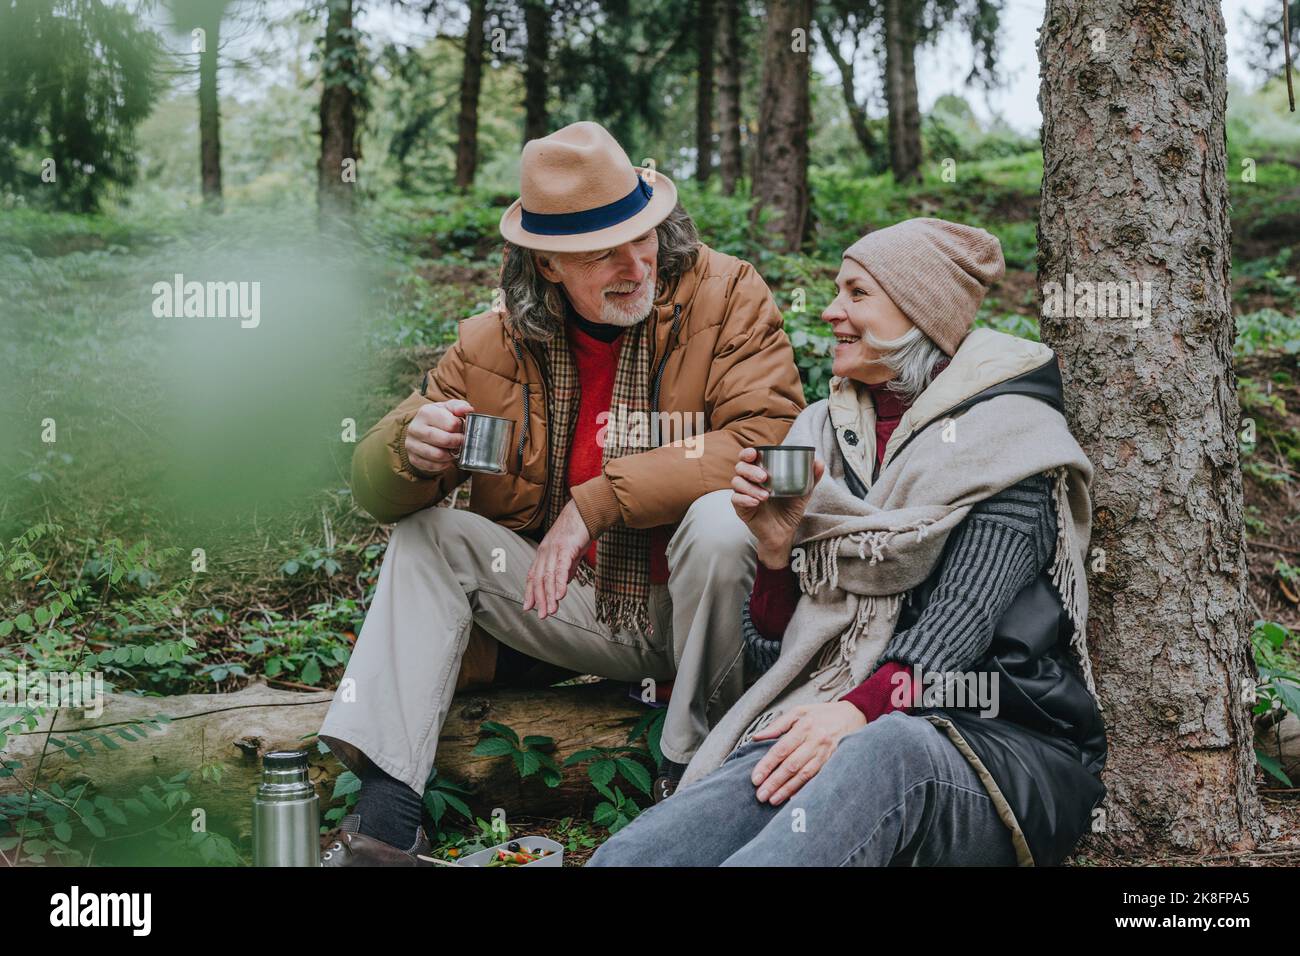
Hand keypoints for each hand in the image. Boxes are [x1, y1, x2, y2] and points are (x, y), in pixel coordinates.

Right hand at [403, 399, 474, 476]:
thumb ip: (460, 406)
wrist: (423, 428)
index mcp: (426, 412)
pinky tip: (446, 458)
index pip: (451, 424)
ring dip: (450, 455)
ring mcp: (411, 444)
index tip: (463, 430)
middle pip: (444, 440)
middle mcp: (415, 428)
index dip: (461, 429)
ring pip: (437, 455)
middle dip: (457, 443)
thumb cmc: (440, 417)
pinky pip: (431, 466)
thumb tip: (467, 409)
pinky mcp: (413, 458)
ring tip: (454, 450)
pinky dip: (443, 465)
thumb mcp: (449, 408)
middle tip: (462, 442)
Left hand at [521, 500, 591, 619]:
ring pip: (549, 577)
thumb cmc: (578, 531)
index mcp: (544, 552)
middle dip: (539, 599)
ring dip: (549, 596)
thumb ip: (567, 567)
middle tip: (542, 615)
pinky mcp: (566, 548)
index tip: (528, 607)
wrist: (586, 511)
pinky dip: (560, 583)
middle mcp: (545, 551)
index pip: (534, 575)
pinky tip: (560, 595)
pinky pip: (561, 569)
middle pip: (539, 579)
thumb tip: (564, 582)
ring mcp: (554, 549)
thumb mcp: (570, 552)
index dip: (530, 592)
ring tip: (551, 611)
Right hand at [730, 447, 824, 568]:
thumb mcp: (802, 492)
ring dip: (750, 487)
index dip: (747, 453)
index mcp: (760, 472)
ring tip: (765, 496)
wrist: (784, 533)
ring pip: (736, 483)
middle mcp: (749, 481)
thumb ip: (811, 478)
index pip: (748, 458)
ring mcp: (744, 495)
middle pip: (740, 467)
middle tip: (764, 477)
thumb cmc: (789, 509)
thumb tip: (819, 462)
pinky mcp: (741, 509)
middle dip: (750, 470)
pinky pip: (736, 500)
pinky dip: (744, 499)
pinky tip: (756, 502)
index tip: (754, 453)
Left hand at [749, 701, 866, 803]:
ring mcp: (826, 753)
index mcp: (804, 727)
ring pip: (804, 775)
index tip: (755, 779)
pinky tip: (794, 798)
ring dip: (787, 789)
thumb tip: (756, 737)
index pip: (781, 750)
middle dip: (774, 782)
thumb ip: (777, 725)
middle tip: (761, 795)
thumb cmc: (822, 714)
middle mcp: (815, 741)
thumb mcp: (799, 711)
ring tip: (773, 799)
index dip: (767, 765)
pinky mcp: (834, 762)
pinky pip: (817, 778)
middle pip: (791, 765)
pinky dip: (805, 789)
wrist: (853, 716)